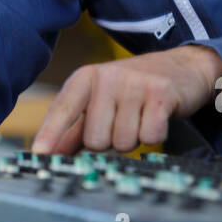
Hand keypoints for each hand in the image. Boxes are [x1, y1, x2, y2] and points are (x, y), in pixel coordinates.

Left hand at [30, 46, 221, 154]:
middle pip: (95, 140)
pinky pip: (150, 137)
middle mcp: (107, 77)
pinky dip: (155, 135)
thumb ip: (74, 130)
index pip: (64, 109)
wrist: (183, 67)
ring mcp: (135, 83)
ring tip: (141, 117)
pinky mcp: (162, 93)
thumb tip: (48, 154)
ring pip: (122, 142)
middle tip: (124, 121)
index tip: (38, 154)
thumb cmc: (134, 90)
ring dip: (134, 139)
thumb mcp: (101, 102)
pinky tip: (157, 117)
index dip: (50, 134)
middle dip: (109, 141)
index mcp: (86, 78)